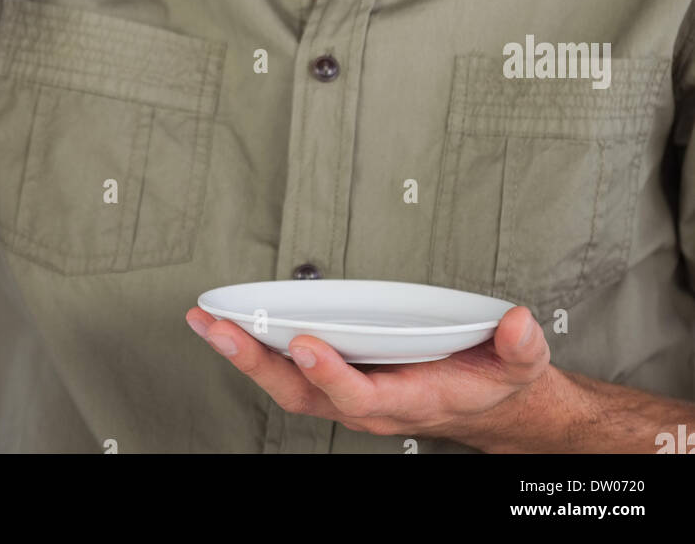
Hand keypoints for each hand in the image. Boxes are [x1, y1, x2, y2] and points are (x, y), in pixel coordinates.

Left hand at [186, 302, 552, 448]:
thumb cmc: (495, 380)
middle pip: (303, 394)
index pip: (362, 395)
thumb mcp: (521, 363)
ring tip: (206, 321)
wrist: (493, 407)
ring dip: (244, 354)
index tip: (304, 343)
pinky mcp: (342, 379)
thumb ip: (519, 345)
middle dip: (257, 363)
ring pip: (287, 384)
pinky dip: (257, 349)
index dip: (331, 374)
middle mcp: (371, 403)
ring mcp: (352, 393)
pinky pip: (291, 370)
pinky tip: (231, 325)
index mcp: (411, 400)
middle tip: (219, 328)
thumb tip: (516, 322)